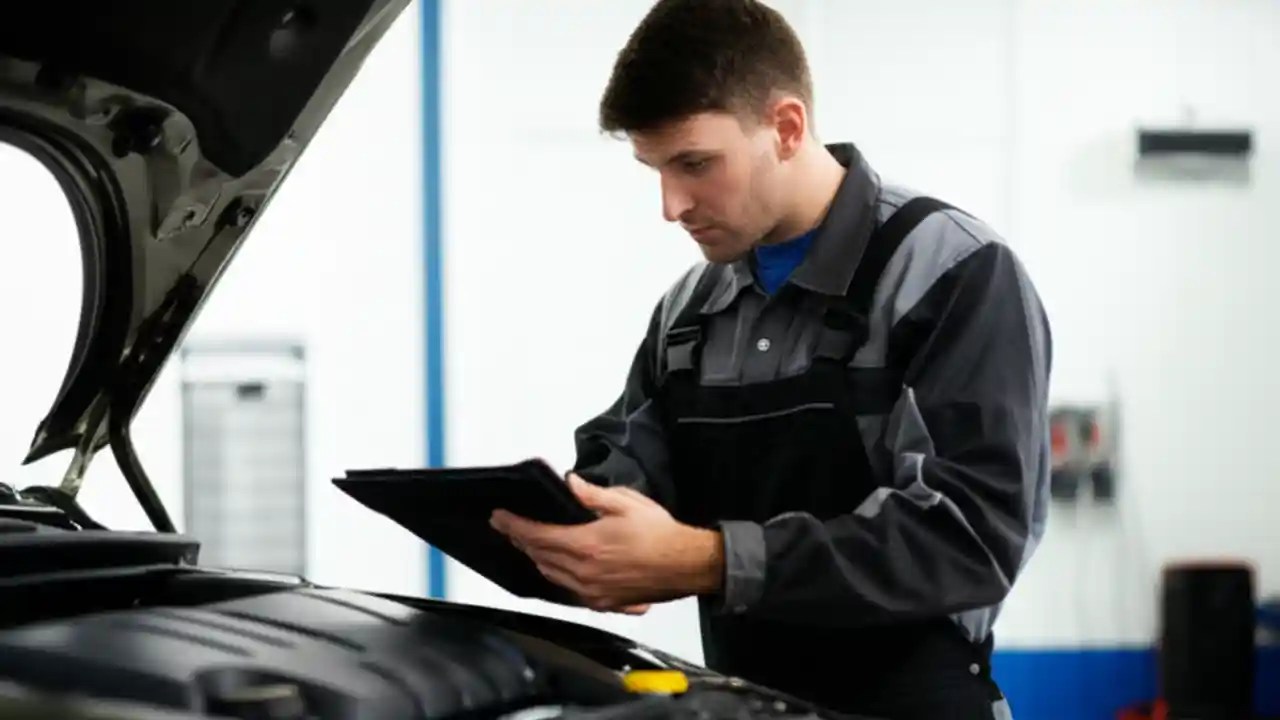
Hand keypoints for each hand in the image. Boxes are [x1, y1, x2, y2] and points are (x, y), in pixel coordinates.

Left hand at [490, 474, 723, 611]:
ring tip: (527, 542)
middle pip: (539, 556)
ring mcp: (592, 592)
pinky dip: (555, 574)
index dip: (514, 526)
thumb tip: (571, 484)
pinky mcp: (602, 603)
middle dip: (519, 540)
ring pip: (550, 575)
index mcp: (587, 546)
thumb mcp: (626, 503)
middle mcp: (584, 572)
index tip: (499, 517)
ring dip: (535, 558)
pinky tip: (554, 564)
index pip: (537, 536)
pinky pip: (568, 589)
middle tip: (507, 526)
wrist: (687, 565)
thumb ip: (593, 495)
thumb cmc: (661, 534)